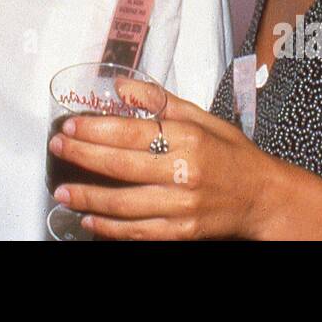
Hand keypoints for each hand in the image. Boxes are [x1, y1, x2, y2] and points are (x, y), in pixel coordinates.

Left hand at [47, 88, 270, 239]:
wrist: (264, 197)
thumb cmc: (231, 154)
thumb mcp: (201, 117)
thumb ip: (159, 101)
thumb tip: (121, 87)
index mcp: (188, 139)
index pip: (130, 131)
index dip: (94, 129)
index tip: (69, 126)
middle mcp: (185, 172)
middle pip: (121, 166)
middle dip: (82, 157)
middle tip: (57, 148)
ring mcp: (183, 207)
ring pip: (124, 205)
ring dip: (88, 198)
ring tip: (62, 191)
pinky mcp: (183, 233)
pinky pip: (138, 233)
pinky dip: (110, 229)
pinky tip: (89, 221)